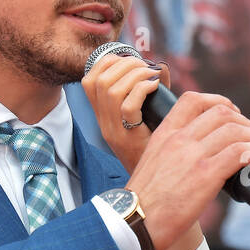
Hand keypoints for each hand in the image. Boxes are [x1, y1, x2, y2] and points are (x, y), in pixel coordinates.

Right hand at [81, 49, 169, 173]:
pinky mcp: (127, 138)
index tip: (131, 61)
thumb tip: (160, 67)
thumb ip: (151, 91)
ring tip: (151, 76)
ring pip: (110, 89)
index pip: (89, 79)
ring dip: (134, 74)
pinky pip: (127, 106)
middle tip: (145, 68)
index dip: (108, 63)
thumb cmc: (155, 147)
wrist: (153, 189)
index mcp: (102, 115)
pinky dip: (142, 89)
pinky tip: (155, 87)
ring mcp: (113, 130)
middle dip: (124, 65)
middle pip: (99, 80)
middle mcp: (103, 122)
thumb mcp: (147, 115)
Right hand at [125, 91, 249, 249]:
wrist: (134, 222)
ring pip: (236, 131)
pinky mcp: (206, 174)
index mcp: (165, 134)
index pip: (193, 101)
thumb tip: (195, 161)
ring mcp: (194, 156)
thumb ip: (171, 156)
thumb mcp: (152, 165)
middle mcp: (180, 139)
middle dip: (245, 121)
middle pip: (222, 114)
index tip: (233, 113)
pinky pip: (242, 152)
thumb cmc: (143, 203)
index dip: (219, 102)